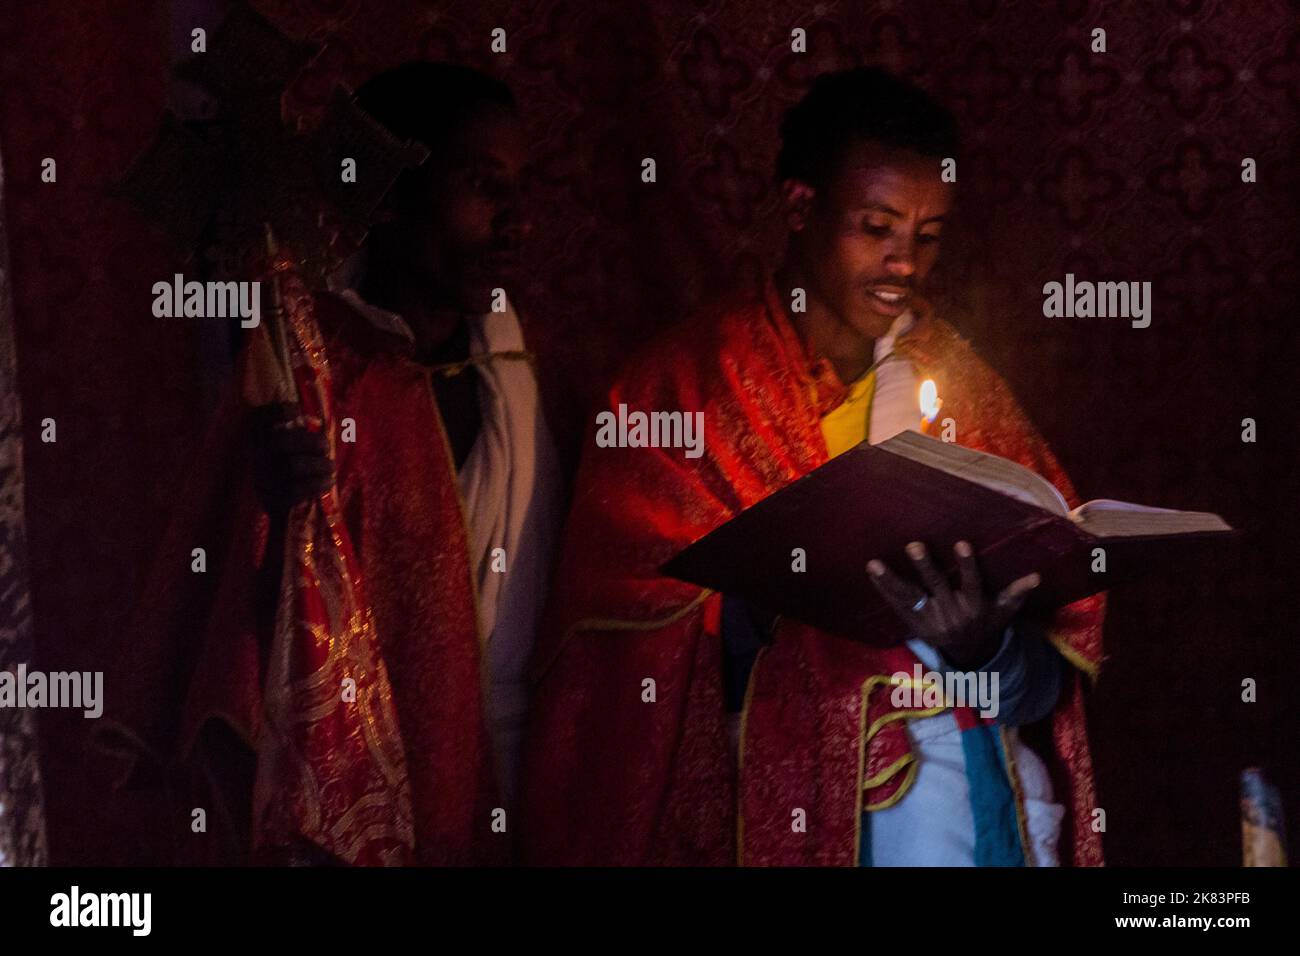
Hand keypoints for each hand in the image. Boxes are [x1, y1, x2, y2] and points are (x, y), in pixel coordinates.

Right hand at [246, 402, 333, 514]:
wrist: (279, 509)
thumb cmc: (290, 471)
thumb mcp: (288, 450)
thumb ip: (298, 434)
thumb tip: (315, 422)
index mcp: (258, 442)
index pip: (257, 419)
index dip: (275, 411)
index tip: (298, 411)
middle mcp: (257, 458)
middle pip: (281, 442)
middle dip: (310, 442)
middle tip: (326, 447)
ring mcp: (263, 479)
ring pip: (292, 466)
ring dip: (319, 465)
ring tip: (331, 466)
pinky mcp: (273, 500)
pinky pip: (297, 490)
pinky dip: (318, 484)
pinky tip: (329, 481)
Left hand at [866, 540, 1039, 669]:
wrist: (970, 656)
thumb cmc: (988, 624)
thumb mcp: (1005, 612)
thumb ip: (1016, 593)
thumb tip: (1037, 576)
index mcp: (974, 607)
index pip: (972, 584)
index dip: (967, 565)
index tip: (961, 543)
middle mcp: (950, 613)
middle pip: (936, 587)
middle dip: (925, 567)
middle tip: (914, 545)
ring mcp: (929, 619)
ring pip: (910, 597)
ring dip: (892, 580)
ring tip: (874, 564)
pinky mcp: (914, 623)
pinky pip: (897, 605)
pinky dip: (883, 588)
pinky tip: (871, 571)